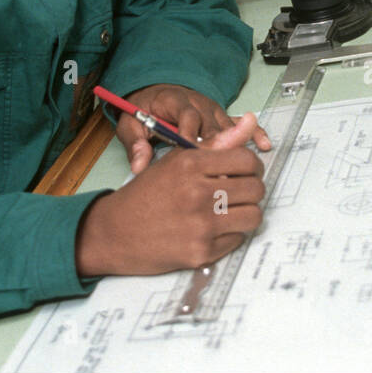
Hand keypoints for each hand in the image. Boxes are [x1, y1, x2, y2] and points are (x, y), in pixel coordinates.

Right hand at [76, 112, 265, 275]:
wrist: (115, 232)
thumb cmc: (146, 194)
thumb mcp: (177, 160)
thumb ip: (217, 142)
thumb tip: (251, 120)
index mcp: (191, 165)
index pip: (247, 160)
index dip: (252, 165)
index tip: (246, 171)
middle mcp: (197, 193)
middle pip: (256, 188)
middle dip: (252, 189)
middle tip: (239, 191)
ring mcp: (201, 225)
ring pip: (253, 216)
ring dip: (246, 212)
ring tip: (230, 210)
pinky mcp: (201, 252)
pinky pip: (238, 239)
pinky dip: (230, 234)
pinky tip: (213, 228)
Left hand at [114, 83, 271, 173]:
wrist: (154, 92)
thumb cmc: (143, 110)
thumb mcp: (130, 124)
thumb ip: (135, 143)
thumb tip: (139, 165)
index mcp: (174, 100)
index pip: (187, 116)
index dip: (191, 136)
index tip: (192, 156)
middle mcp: (197, 102)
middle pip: (211, 125)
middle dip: (216, 149)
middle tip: (219, 173)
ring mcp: (212, 109)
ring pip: (226, 128)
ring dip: (234, 148)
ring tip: (241, 170)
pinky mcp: (220, 116)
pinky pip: (239, 123)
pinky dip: (252, 132)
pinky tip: (263, 144)